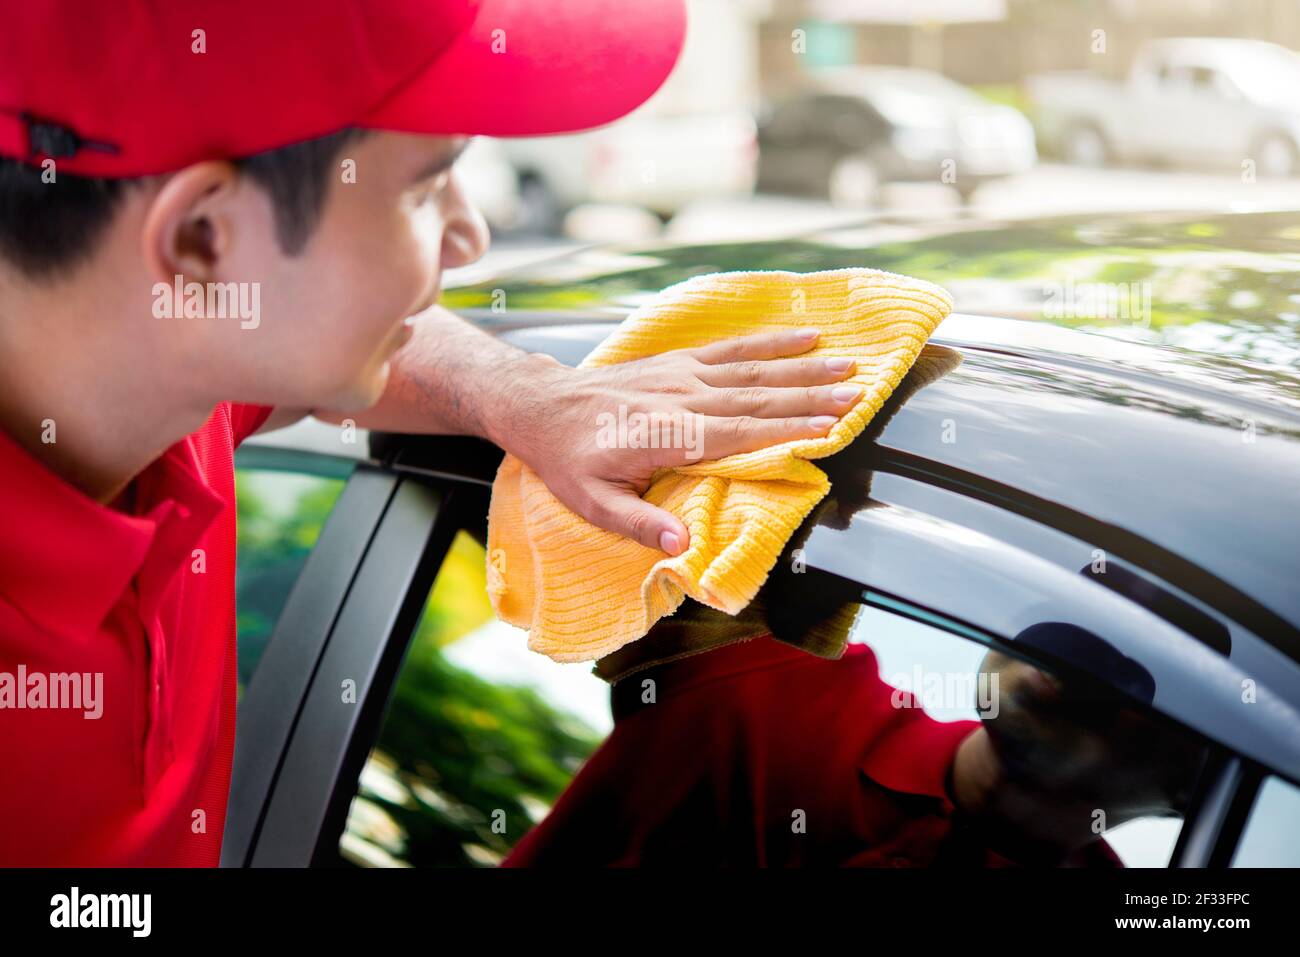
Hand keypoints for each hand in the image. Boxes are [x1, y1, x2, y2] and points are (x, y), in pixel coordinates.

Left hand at [489, 328, 860, 553]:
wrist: (540, 406)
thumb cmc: (567, 461)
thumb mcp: (592, 504)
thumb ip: (638, 525)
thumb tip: (681, 547)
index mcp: (669, 435)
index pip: (742, 432)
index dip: (789, 429)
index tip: (831, 426)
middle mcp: (683, 399)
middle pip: (759, 396)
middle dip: (812, 395)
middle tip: (860, 392)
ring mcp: (682, 375)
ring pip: (754, 370)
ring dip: (803, 367)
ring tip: (847, 363)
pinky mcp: (679, 362)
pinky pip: (732, 349)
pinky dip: (770, 342)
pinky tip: (803, 335)